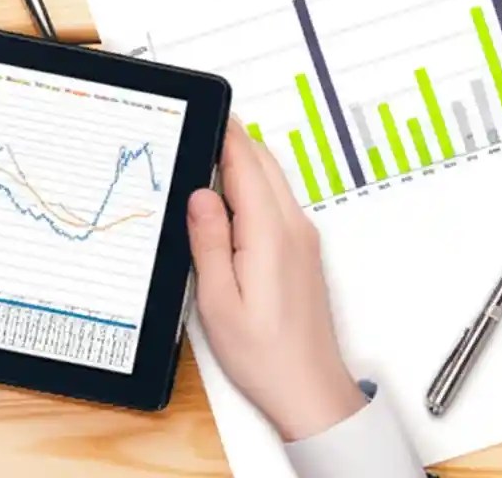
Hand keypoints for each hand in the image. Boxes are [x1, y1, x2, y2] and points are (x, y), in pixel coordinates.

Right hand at [188, 120, 364, 441]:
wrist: (309, 389)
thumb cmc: (264, 354)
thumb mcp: (217, 300)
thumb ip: (207, 241)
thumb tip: (199, 194)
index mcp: (270, 233)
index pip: (246, 161)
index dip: (223, 132)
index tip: (202, 112)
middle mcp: (293, 227)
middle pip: (262, 162)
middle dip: (229, 142)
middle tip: (192, 135)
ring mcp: (302, 237)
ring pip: (271, 180)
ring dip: (240, 167)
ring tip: (200, 170)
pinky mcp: (302, 250)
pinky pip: (276, 203)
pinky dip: (250, 191)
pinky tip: (224, 209)